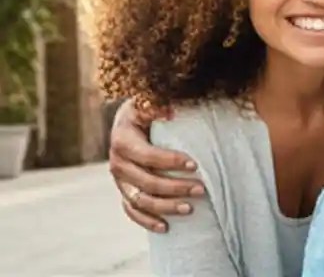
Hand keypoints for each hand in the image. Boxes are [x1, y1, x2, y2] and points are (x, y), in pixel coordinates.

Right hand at [108, 98, 204, 232]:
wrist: (130, 120)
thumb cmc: (147, 108)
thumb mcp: (149, 100)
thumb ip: (157, 104)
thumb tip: (170, 110)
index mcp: (122, 139)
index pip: (146, 155)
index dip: (170, 161)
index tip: (195, 165)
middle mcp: (117, 162)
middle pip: (145, 182)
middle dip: (174, 187)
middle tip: (201, 189)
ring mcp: (119, 180)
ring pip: (139, 200)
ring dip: (164, 207)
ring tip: (190, 209)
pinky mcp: (123, 190)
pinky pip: (131, 210)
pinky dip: (147, 220)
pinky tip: (166, 227)